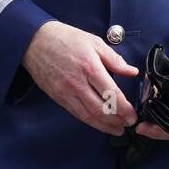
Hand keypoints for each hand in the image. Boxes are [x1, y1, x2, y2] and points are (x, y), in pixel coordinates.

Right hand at [21, 20, 138, 134]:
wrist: (35, 41)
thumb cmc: (65, 39)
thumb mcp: (94, 42)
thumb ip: (114, 60)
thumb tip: (132, 71)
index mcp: (90, 67)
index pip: (111, 94)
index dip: (124, 108)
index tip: (132, 114)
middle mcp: (77, 83)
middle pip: (100, 110)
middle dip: (117, 120)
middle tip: (128, 123)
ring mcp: (66, 92)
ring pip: (88, 116)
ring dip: (104, 126)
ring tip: (117, 129)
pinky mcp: (58, 97)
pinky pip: (76, 114)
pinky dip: (90, 121)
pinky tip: (99, 123)